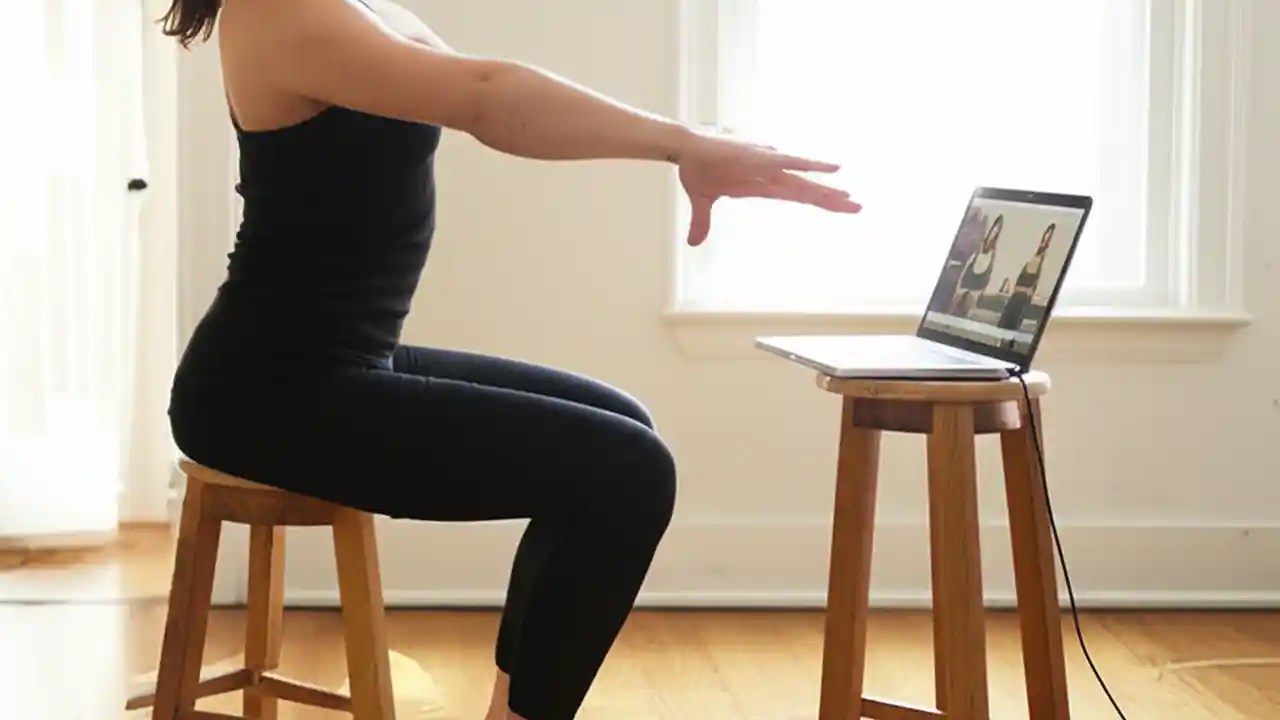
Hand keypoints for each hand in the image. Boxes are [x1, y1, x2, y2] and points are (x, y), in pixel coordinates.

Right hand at [676, 131, 860, 245]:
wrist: (685, 149)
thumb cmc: (697, 168)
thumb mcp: (702, 202)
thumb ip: (702, 222)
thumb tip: (694, 243)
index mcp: (762, 186)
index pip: (798, 195)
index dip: (820, 201)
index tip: (841, 206)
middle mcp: (770, 176)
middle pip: (807, 190)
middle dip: (832, 200)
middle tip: (858, 208)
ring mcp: (767, 166)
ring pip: (803, 180)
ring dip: (825, 188)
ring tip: (849, 197)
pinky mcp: (760, 158)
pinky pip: (790, 162)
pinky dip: (810, 165)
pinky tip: (831, 167)